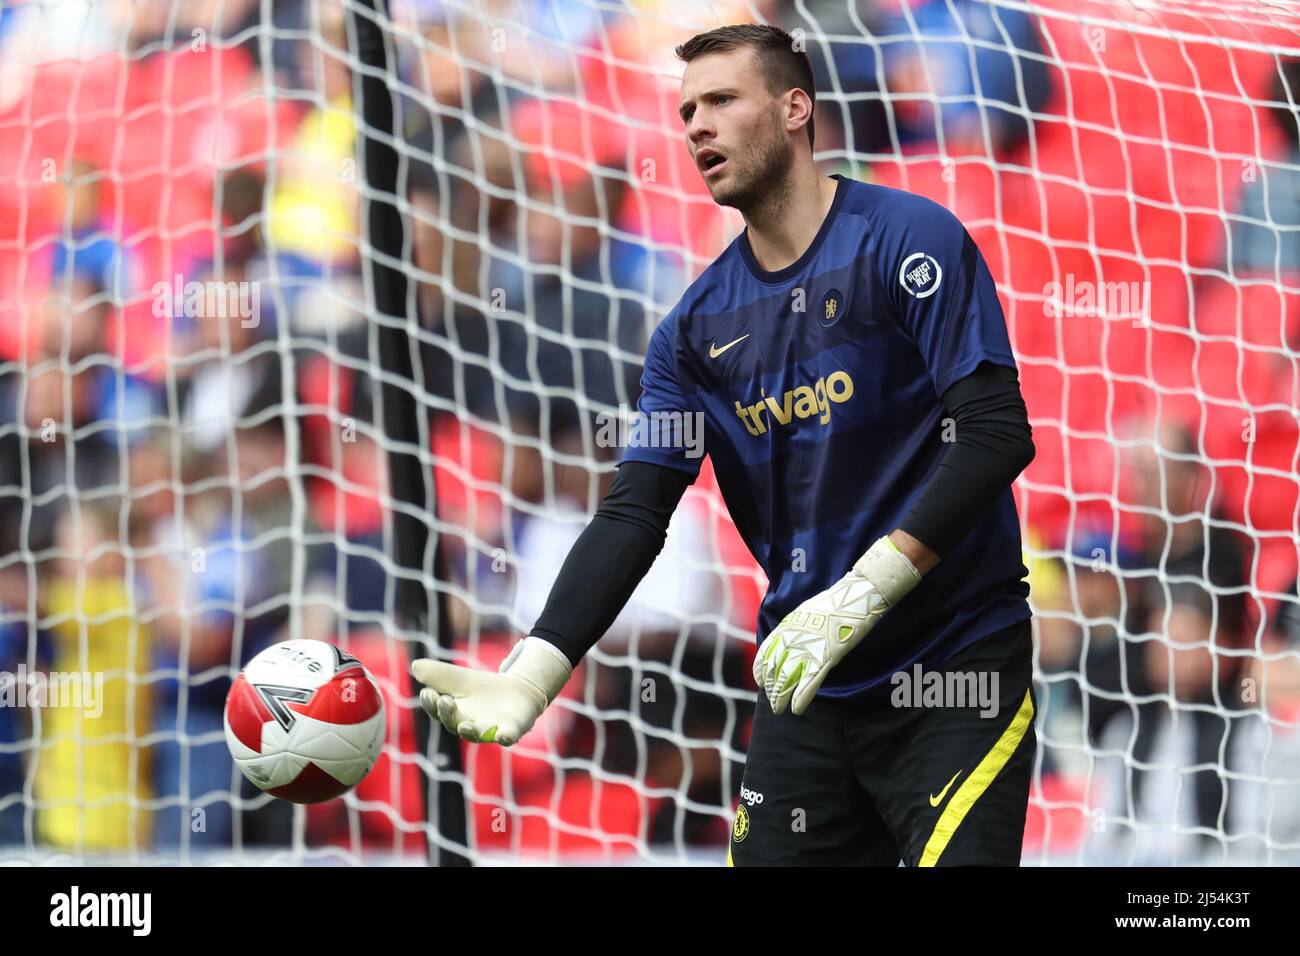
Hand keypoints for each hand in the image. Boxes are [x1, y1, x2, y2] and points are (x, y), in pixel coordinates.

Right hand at [411, 637, 571, 745]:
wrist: (517, 689)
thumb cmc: (481, 689)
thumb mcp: (458, 677)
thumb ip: (436, 673)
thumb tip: (415, 666)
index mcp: (453, 713)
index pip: (437, 711)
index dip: (431, 704)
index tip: (428, 692)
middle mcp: (469, 726)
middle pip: (453, 724)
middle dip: (447, 713)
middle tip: (445, 700)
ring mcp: (490, 730)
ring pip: (476, 735)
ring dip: (469, 731)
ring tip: (464, 724)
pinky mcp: (511, 730)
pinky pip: (507, 737)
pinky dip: (505, 737)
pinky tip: (503, 735)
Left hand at [753, 536, 921, 715]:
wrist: (854, 596)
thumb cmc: (835, 604)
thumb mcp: (806, 612)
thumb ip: (796, 628)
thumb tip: (791, 638)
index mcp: (786, 627)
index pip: (765, 653)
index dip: (761, 671)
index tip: (761, 682)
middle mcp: (792, 638)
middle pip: (774, 670)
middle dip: (771, 689)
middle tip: (773, 703)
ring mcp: (808, 648)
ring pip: (787, 679)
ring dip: (781, 698)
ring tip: (779, 710)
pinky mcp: (825, 657)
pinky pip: (808, 683)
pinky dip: (800, 698)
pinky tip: (796, 709)